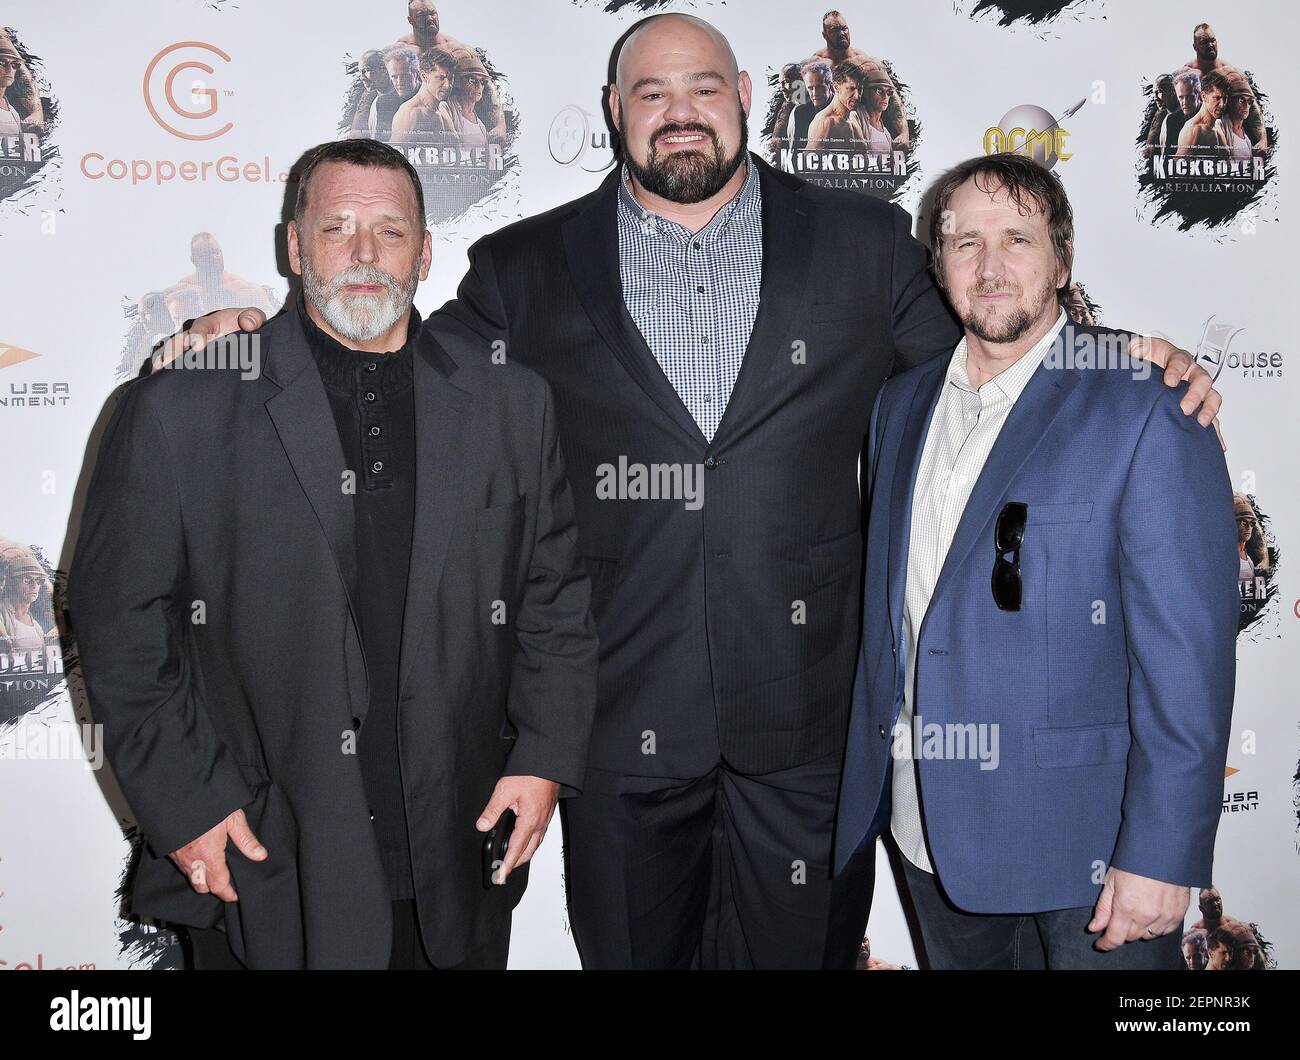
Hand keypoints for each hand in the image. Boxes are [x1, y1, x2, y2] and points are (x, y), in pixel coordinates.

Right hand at [150, 306, 265, 371]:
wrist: (245, 339)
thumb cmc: (247, 327)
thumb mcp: (254, 318)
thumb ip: (254, 317)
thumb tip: (247, 324)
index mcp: (211, 324)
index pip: (201, 326)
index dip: (198, 334)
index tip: (197, 345)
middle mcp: (195, 335)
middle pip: (178, 340)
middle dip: (173, 351)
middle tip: (169, 362)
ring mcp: (188, 349)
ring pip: (170, 352)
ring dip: (163, 361)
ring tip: (158, 373)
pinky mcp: (186, 361)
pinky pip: (169, 364)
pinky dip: (162, 371)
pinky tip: (158, 380)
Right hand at [167, 808, 266, 902]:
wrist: (178, 793)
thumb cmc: (206, 802)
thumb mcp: (232, 818)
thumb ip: (246, 839)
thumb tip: (260, 856)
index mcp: (208, 855)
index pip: (219, 885)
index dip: (228, 893)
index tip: (236, 895)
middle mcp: (191, 860)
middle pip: (202, 887)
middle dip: (214, 888)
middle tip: (227, 882)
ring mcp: (177, 856)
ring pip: (190, 877)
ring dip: (202, 878)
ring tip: (214, 869)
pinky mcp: (168, 850)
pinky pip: (181, 866)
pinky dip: (191, 867)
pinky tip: (199, 857)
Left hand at [476, 775, 559, 883]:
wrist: (549, 761)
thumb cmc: (531, 773)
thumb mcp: (505, 790)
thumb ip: (492, 810)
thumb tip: (482, 826)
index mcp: (530, 820)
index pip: (516, 849)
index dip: (507, 865)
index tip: (500, 877)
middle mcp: (540, 822)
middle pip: (528, 851)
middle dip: (515, 864)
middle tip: (503, 872)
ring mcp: (546, 818)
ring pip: (536, 844)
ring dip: (524, 854)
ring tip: (512, 861)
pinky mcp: (548, 812)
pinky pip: (540, 834)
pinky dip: (531, 843)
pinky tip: (525, 840)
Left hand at [1087, 866, 1188, 951]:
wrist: (1164, 849)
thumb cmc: (1134, 861)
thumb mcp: (1111, 881)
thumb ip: (1103, 908)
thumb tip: (1095, 928)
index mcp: (1127, 907)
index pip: (1115, 938)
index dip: (1106, 944)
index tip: (1101, 944)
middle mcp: (1147, 916)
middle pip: (1130, 936)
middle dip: (1121, 929)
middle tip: (1119, 914)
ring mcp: (1165, 916)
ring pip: (1148, 935)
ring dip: (1139, 928)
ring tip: (1137, 909)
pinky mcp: (1179, 914)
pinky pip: (1165, 930)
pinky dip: (1156, 926)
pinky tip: (1151, 912)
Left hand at [1130, 334, 1224, 447]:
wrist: (1144, 368)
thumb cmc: (1145, 359)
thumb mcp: (1139, 349)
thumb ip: (1137, 348)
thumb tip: (1136, 349)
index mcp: (1177, 358)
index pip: (1181, 361)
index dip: (1176, 370)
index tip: (1169, 381)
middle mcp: (1191, 373)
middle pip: (1202, 380)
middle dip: (1195, 394)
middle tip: (1185, 408)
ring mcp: (1196, 390)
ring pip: (1211, 397)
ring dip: (1209, 410)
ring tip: (1202, 423)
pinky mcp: (1197, 405)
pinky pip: (1210, 416)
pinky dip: (1214, 429)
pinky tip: (1216, 441)